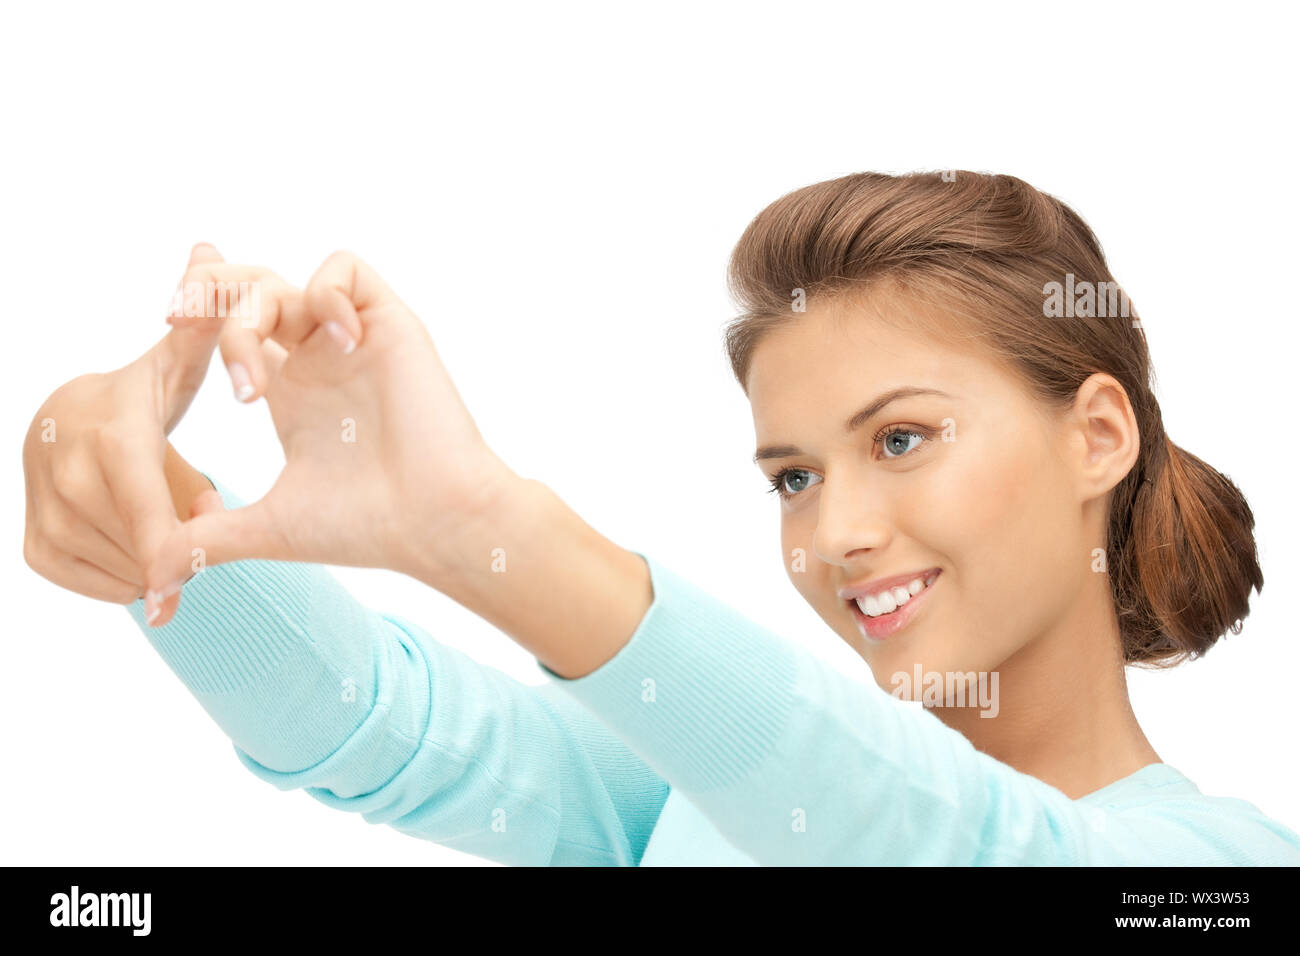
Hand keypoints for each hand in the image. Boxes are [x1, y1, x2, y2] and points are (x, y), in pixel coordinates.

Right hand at [23, 243, 233, 609]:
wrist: (72, 420)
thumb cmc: (141, 395)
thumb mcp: (177, 362)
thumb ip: (205, 323)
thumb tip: (210, 250)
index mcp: (108, 428)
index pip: (138, 489)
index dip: (169, 533)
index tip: (199, 563)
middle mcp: (62, 467)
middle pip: (131, 538)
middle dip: (177, 546)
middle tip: (208, 527)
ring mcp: (40, 506)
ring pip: (112, 565)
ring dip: (154, 560)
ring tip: (176, 529)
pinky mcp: (33, 542)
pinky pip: (86, 580)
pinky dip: (121, 578)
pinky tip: (140, 552)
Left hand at [143, 250, 522, 625]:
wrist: (436, 522)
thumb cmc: (367, 527)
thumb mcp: (271, 528)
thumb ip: (210, 538)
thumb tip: (157, 575)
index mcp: (287, 389)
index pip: (229, 326)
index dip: (192, 313)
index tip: (165, 324)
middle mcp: (315, 357)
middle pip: (248, 286)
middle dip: (205, 291)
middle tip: (179, 319)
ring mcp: (350, 339)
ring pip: (283, 279)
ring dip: (248, 312)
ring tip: (251, 387)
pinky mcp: (389, 324)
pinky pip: (346, 269)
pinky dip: (327, 291)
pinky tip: (337, 342)